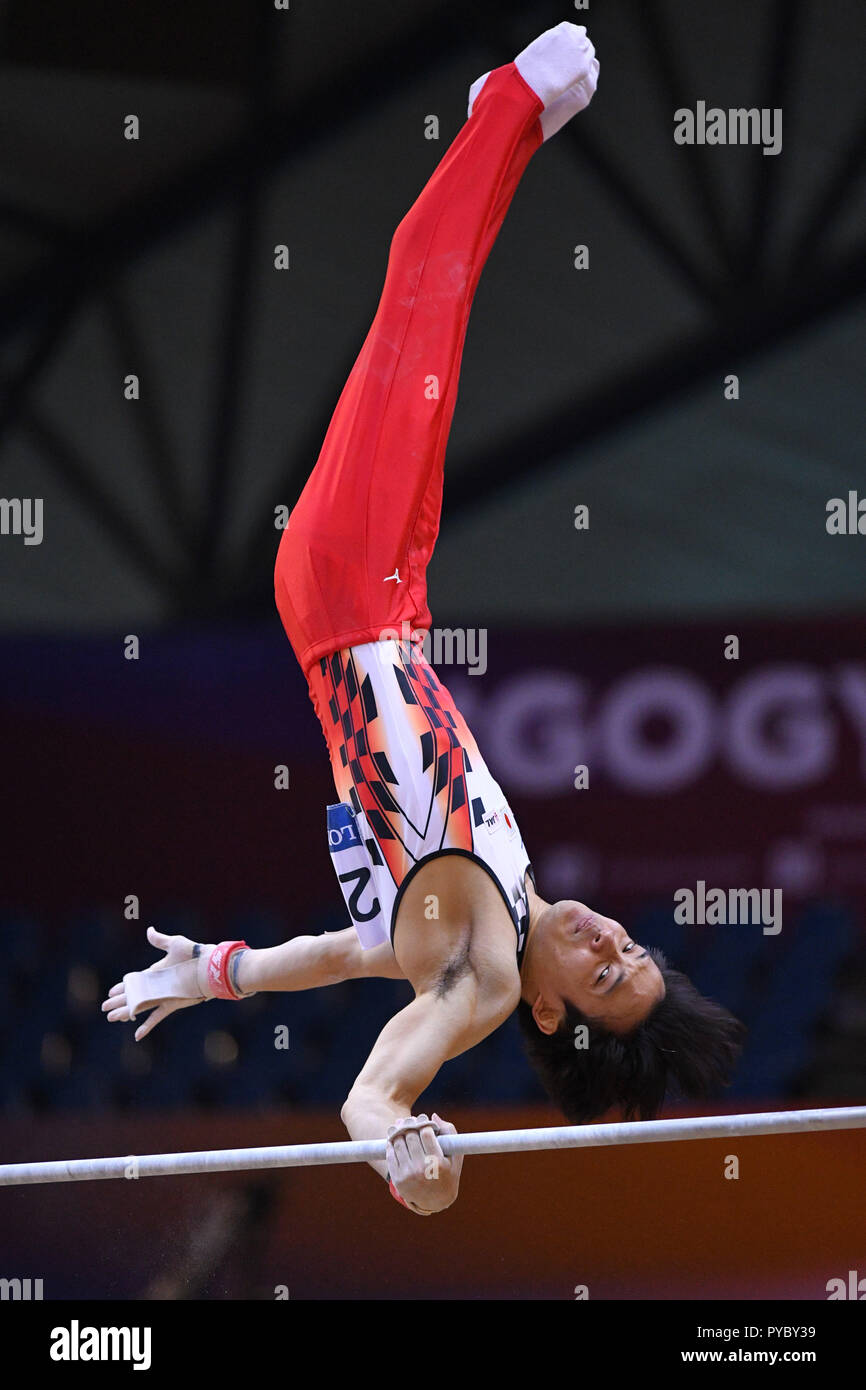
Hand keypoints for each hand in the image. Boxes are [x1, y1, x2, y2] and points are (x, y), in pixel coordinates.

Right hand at [101, 925, 214, 1040]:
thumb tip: (149, 930)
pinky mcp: (171, 1004)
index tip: (111, 991)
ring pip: (139, 1007)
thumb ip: (160, 940)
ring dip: (125, 1013)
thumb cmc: (193, 955)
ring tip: (111, 1018)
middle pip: (133, 996)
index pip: (135, 981)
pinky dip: (146, 1026)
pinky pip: (156, 1017)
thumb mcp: (175, 944)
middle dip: (119, 1001)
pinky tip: (137, 1036)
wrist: (208, 968)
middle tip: (104, 1008)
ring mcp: (163, 996)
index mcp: (155, 973)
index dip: (123, 987)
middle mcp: (157, 986)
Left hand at [386, 1112, 462, 1213]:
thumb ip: (449, 1132)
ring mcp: (408, 1175)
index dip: (424, 1124)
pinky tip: (394, 1138)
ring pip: (398, 1142)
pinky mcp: (398, 1179)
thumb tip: (433, 1116)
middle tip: (411, 1120)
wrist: (436, 1201)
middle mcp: (421, 1169)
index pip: (426, 1133)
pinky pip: (390, 1154)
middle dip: (411, 1124)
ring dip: (399, 1131)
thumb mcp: (456, 1156)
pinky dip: (391, 1143)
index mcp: (438, 1163)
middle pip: (410, 1135)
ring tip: (401, 1126)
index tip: (424, 1122)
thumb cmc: (448, 1173)